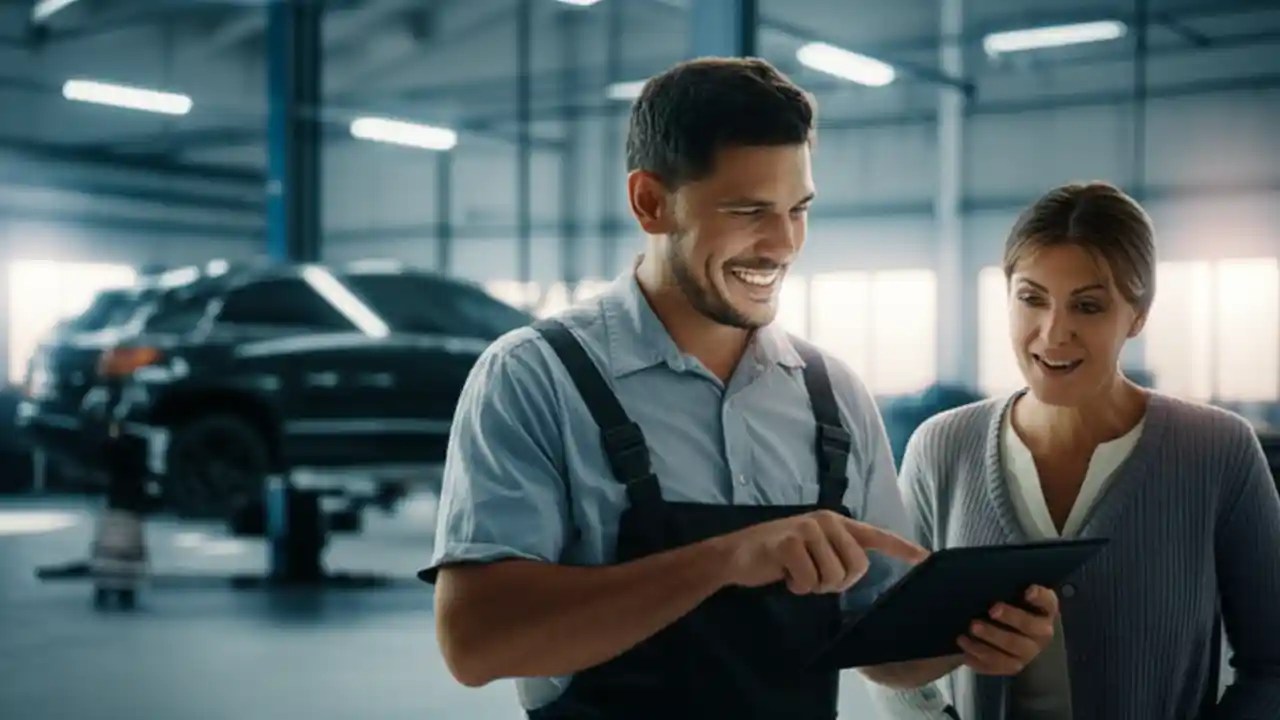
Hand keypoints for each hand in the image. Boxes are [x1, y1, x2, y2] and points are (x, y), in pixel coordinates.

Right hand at [716, 510, 928, 594]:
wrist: (736, 554)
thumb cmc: (778, 557)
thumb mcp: (812, 550)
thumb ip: (836, 554)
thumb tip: (858, 569)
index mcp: (836, 522)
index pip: (875, 535)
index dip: (902, 548)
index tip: (927, 558)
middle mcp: (826, 521)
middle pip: (857, 567)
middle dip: (837, 583)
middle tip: (813, 577)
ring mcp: (807, 529)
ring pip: (834, 577)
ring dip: (815, 586)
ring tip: (796, 573)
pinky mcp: (790, 542)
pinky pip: (810, 580)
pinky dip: (798, 587)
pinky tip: (784, 575)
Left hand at [957, 585, 1058, 675]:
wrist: (1007, 630)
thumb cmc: (1008, 604)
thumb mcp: (1011, 592)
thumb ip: (1008, 585)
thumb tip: (987, 572)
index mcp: (1045, 610)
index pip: (1048, 601)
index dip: (1040, 596)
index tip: (1028, 590)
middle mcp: (1041, 633)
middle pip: (1030, 628)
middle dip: (1011, 618)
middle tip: (992, 610)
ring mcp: (1028, 653)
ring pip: (1012, 651)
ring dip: (990, 642)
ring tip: (969, 630)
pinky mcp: (1012, 667)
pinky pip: (996, 667)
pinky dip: (979, 660)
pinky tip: (964, 649)